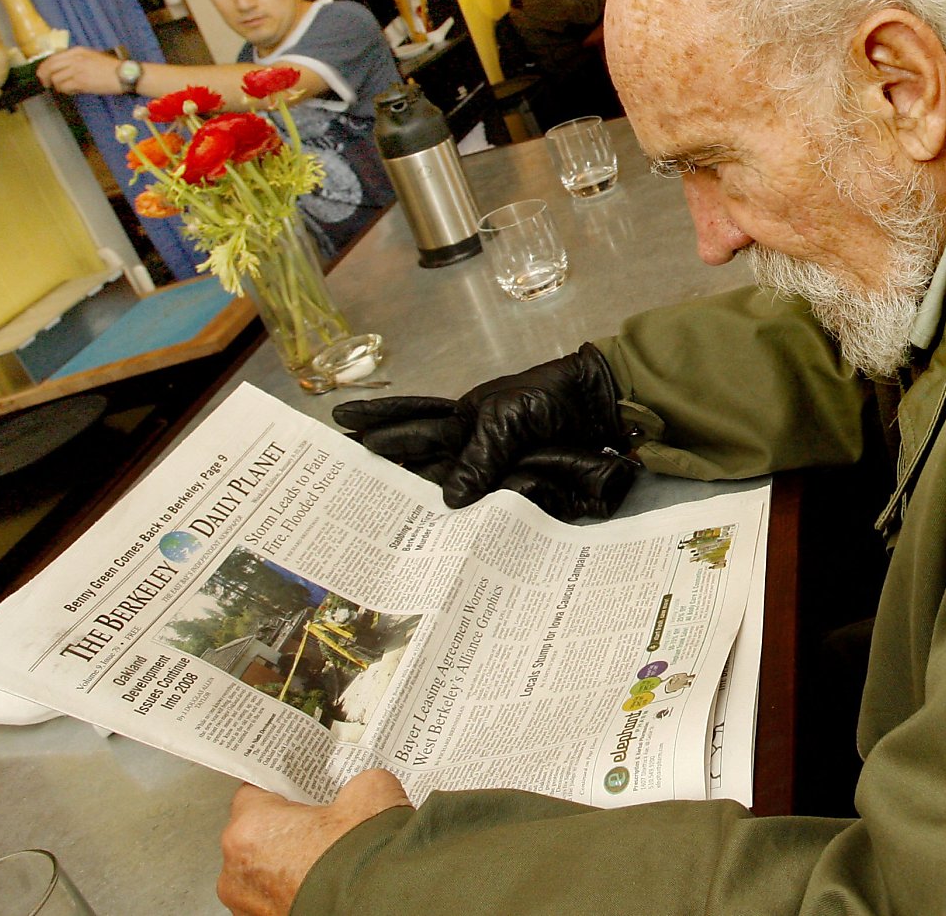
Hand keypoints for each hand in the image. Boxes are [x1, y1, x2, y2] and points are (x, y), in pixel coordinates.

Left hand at [36, 47, 122, 95]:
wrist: (123, 75)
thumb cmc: (111, 67)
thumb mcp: (92, 56)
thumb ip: (76, 59)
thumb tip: (62, 68)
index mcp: (77, 51)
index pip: (52, 58)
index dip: (44, 67)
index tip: (43, 74)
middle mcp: (74, 59)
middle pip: (50, 67)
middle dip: (44, 77)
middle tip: (46, 84)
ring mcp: (77, 70)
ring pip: (55, 79)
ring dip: (58, 85)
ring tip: (66, 88)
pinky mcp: (80, 82)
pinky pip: (64, 87)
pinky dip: (65, 90)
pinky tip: (72, 91)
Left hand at [217, 769, 410, 915]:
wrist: (381, 907)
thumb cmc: (363, 861)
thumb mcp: (371, 793)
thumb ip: (355, 784)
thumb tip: (360, 788)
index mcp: (249, 830)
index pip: (253, 792)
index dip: (284, 789)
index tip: (304, 792)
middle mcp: (236, 872)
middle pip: (256, 834)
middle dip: (286, 828)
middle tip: (323, 824)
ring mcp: (247, 905)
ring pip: (263, 869)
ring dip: (288, 862)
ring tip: (328, 857)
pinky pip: (273, 896)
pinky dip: (294, 888)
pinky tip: (327, 881)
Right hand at [332, 344, 639, 511]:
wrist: (604, 408)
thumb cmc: (553, 397)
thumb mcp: (508, 416)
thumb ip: (479, 454)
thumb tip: (450, 501)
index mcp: (463, 420)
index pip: (411, 424)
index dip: (378, 425)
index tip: (340, 424)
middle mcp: (472, 448)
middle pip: (421, 465)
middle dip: (387, 475)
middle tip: (348, 482)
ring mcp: (494, 473)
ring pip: (452, 496)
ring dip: (423, 512)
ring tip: (386, 534)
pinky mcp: (522, 495)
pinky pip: (492, 516)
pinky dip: (476, 531)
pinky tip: (451, 548)